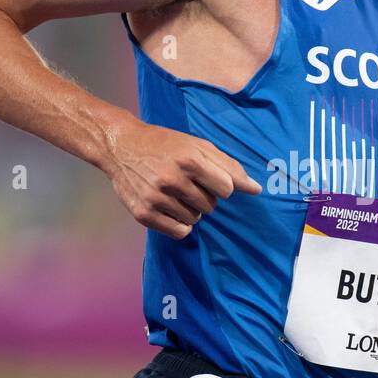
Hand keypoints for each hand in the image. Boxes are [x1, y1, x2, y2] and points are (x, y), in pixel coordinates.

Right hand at [105, 116, 261, 238]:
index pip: (226, 189)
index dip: (220, 186)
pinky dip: (179, 224)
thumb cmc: (164, 144)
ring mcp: (156, 198)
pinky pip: (179, 232)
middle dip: (203, 197)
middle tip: (186, 182)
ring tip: (174, 193)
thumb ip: (229, 167)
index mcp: (189, 159)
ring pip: (195, 220)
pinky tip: (169, 208)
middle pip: (210, 206)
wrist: (120, 146)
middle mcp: (171, 179)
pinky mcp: (144, 214)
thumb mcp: (198, 146)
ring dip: (190, 210)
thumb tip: (257, 189)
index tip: (208, 178)